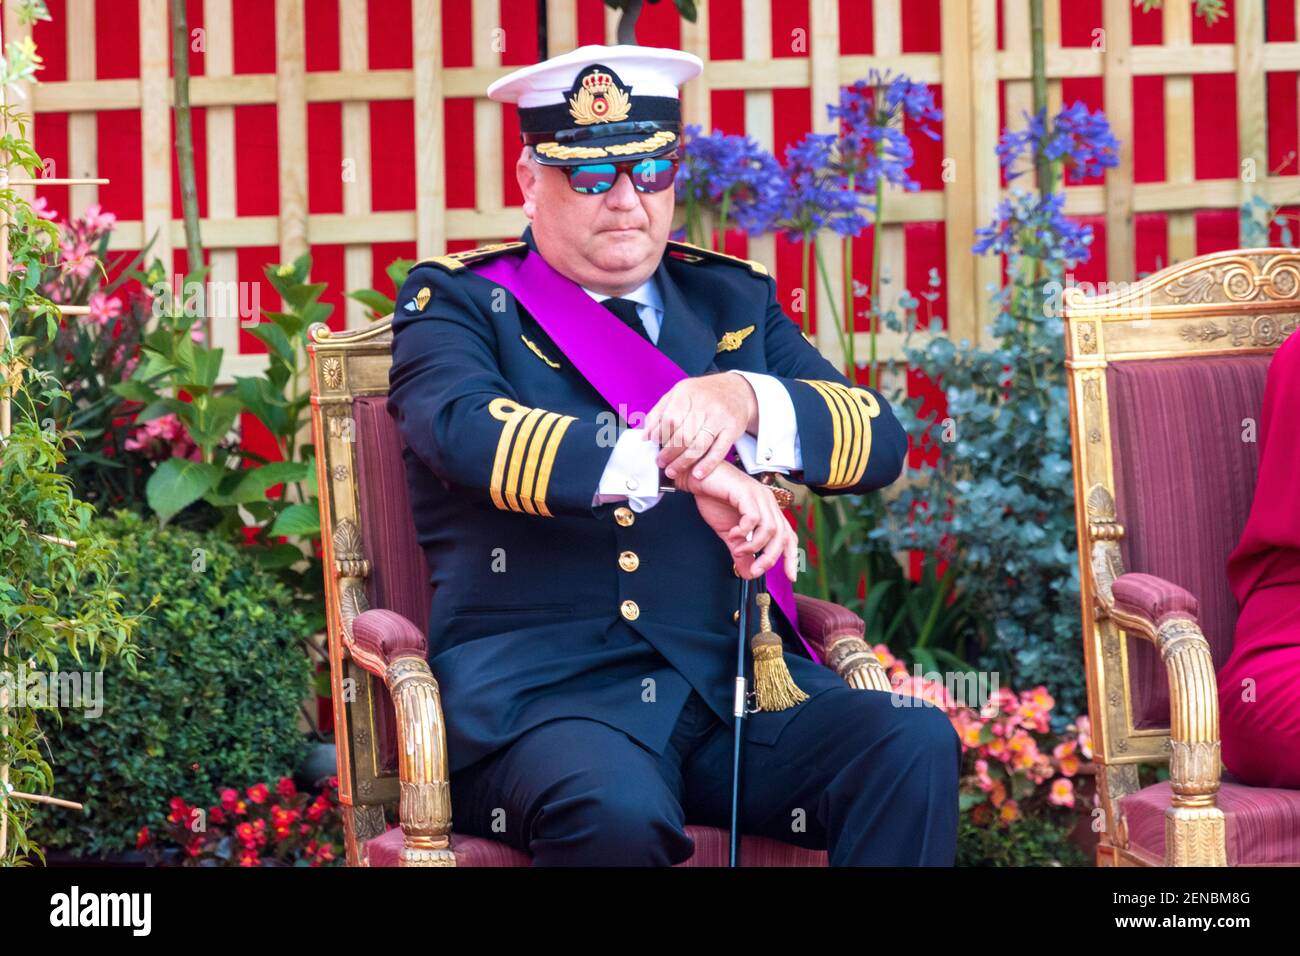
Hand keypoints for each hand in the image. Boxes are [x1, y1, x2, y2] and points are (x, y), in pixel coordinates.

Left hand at [643, 372, 756, 483]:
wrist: (737, 390)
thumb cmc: (704, 394)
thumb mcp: (679, 393)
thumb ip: (659, 413)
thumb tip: (645, 435)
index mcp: (687, 393)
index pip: (670, 418)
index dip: (659, 434)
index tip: (653, 444)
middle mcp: (705, 404)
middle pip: (683, 435)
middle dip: (668, 452)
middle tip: (661, 462)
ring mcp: (720, 417)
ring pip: (698, 445)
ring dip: (683, 462)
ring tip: (672, 470)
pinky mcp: (733, 429)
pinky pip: (719, 451)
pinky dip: (707, 464)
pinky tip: (697, 473)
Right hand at [675, 460, 798, 581]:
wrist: (697, 478)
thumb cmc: (714, 499)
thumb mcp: (730, 533)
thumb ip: (741, 552)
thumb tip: (749, 574)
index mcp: (768, 511)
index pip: (788, 536)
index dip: (791, 557)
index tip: (790, 577)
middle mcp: (768, 502)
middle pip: (782, 536)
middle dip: (770, 558)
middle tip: (755, 570)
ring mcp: (759, 496)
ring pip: (770, 529)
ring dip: (754, 545)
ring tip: (738, 548)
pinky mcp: (746, 492)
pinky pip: (753, 517)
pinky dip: (744, 531)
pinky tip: (733, 533)